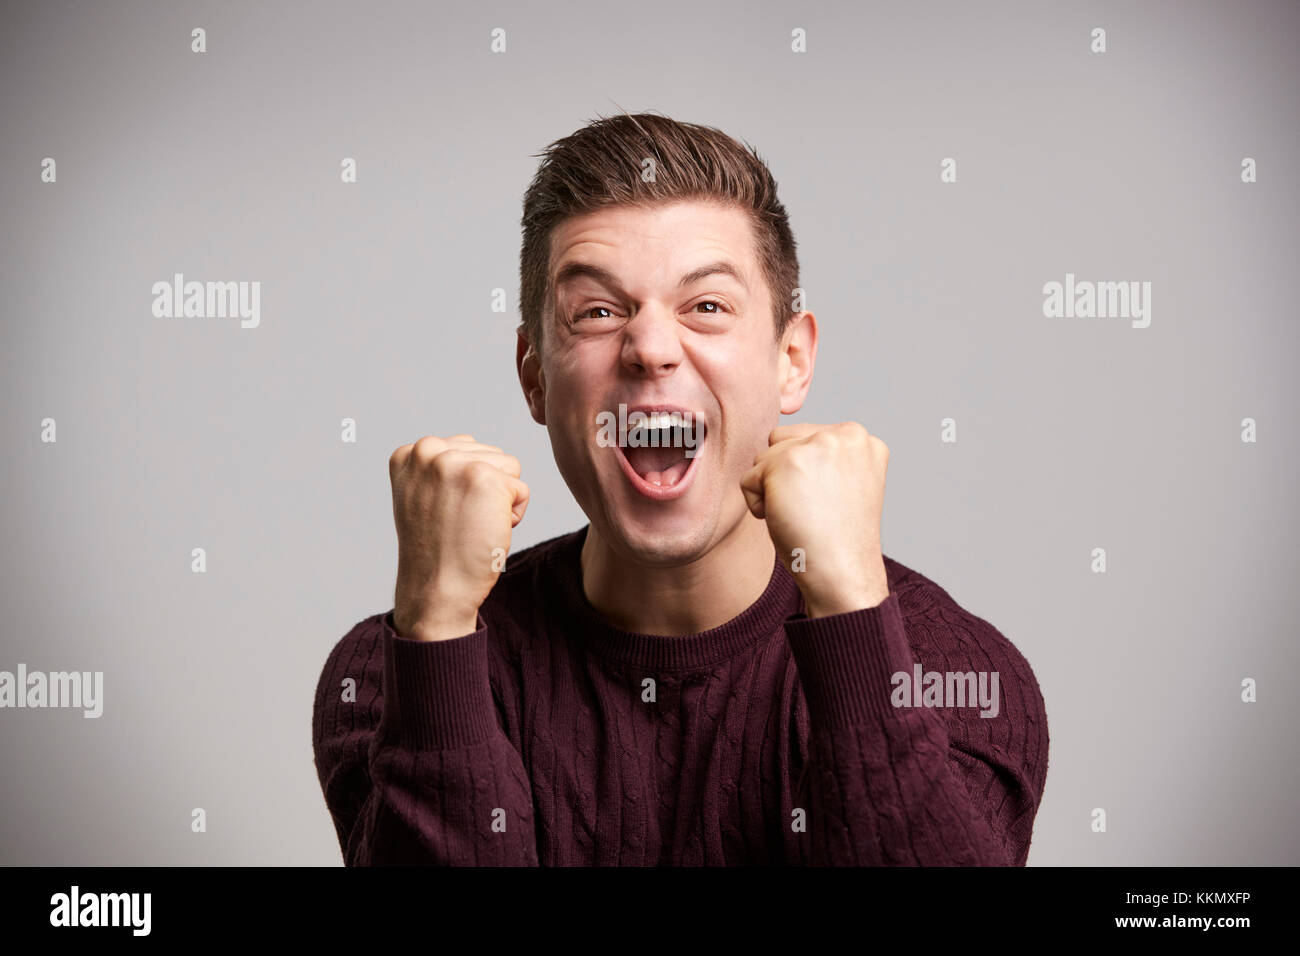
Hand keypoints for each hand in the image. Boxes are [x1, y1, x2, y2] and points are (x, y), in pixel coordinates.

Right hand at [388, 435, 528, 640]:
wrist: (436, 589)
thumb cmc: (436, 550)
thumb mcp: (421, 496)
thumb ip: (438, 468)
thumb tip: (471, 447)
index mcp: (409, 453)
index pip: (466, 450)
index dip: (465, 488)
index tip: (443, 513)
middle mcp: (427, 450)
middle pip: (491, 456)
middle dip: (486, 491)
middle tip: (459, 522)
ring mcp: (455, 462)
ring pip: (509, 469)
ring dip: (500, 501)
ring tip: (471, 526)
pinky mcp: (485, 478)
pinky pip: (521, 490)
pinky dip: (513, 515)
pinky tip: (484, 532)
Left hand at [739, 422, 889, 616]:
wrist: (844, 573)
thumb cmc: (839, 538)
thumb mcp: (844, 482)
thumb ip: (823, 454)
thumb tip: (777, 440)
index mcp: (861, 438)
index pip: (806, 437)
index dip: (804, 475)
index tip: (826, 502)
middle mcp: (844, 434)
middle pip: (782, 441)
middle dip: (784, 476)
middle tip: (813, 510)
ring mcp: (816, 444)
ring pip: (763, 458)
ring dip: (771, 489)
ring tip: (802, 515)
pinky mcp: (786, 462)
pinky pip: (748, 479)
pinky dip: (758, 505)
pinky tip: (788, 521)